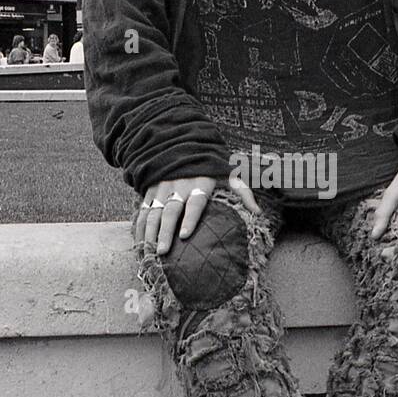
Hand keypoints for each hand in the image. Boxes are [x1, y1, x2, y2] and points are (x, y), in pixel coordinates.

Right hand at [135, 173, 259, 255]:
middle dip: (165, 232)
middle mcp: (178, 186)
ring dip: (149, 233)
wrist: (179, 144)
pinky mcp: (149, 192)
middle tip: (162, 252)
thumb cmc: (208, 166)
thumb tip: (259, 213)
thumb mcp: (228, 174)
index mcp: (199, 182)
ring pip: (152, 213)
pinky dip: (138, 229)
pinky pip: (142, 211)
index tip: (185, 236)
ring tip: (148, 252)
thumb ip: (243, 193)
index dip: (190, 219)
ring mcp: (161, 188)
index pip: (194, 202)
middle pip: (170, 211)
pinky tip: (139, 244)